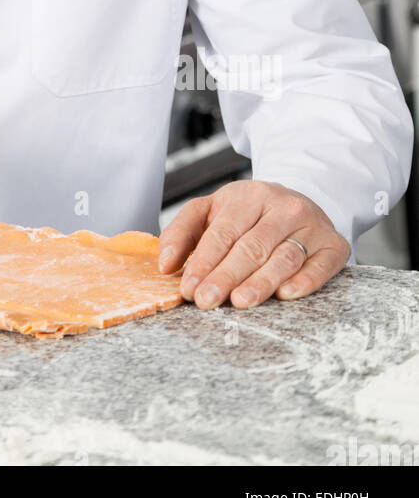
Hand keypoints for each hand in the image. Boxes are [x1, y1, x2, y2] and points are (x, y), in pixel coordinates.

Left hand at [158, 180, 349, 309]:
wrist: (300, 203)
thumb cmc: (248, 215)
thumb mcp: (212, 211)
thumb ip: (182, 232)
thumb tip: (165, 264)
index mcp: (247, 196)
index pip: (222, 232)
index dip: (203, 262)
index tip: (188, 288)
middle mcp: (281, 206)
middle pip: (250, 247)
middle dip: (225, 276)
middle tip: (206, 301)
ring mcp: (310, 225)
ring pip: (283, 257)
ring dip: (261, 281)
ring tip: (240, 301)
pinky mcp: (334, 245)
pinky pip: (320, 265)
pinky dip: (304, 280)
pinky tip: (286, 294)